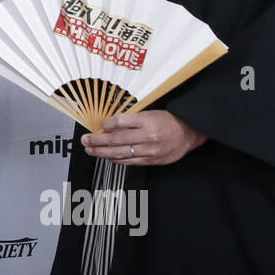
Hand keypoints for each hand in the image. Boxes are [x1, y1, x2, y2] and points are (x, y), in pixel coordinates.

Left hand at [82, 110, 207, 165]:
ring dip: (102, 152)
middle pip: (116, 139)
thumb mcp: (150, 113)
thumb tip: (110, 124)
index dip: (106, 124)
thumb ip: (131, 119)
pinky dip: (116, 160)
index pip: (120, 122)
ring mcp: (149, 150)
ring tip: (91, 150)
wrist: (188, 133)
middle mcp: (147, 136)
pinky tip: (107, 157)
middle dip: (97, 140)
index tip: (99, 125)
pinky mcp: (151, 160)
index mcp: (147, 120)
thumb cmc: (169, 121)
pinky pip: (129, 161)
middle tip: (86, 140)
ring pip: (120, 153)